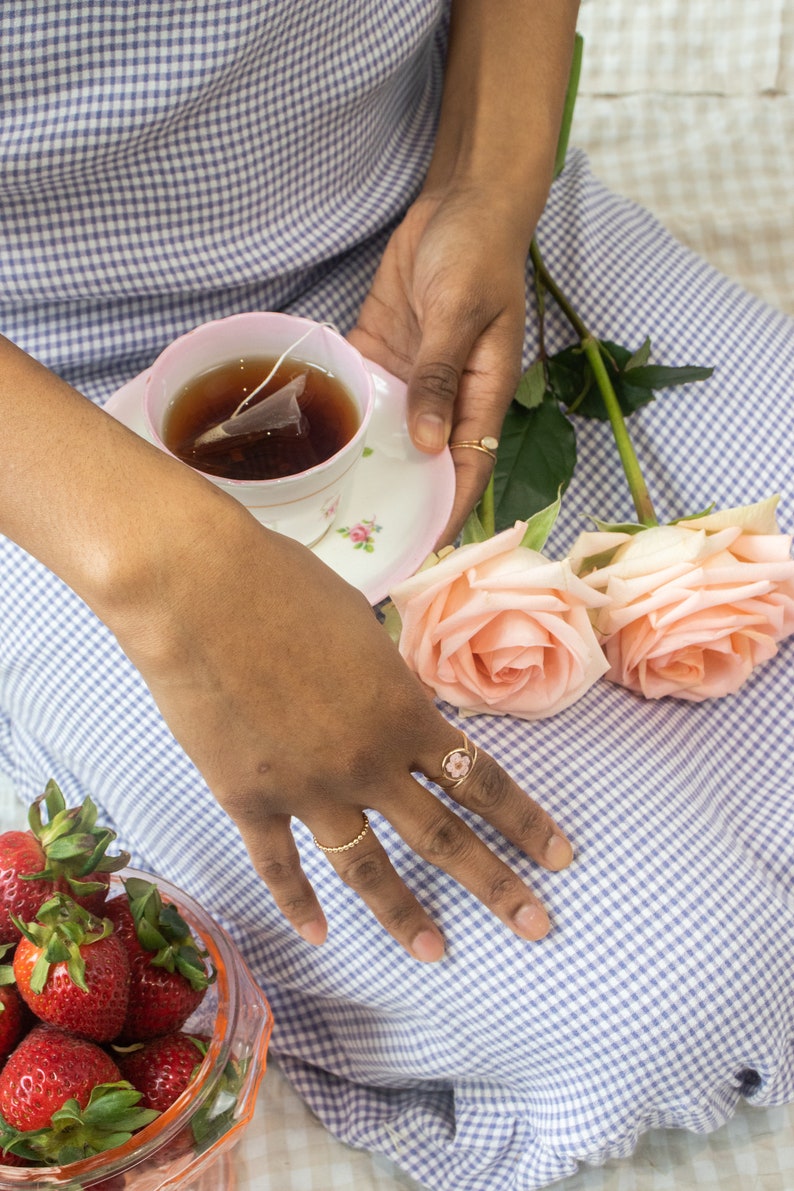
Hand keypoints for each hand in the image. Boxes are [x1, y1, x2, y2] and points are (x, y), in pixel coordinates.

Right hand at [112, 492, 573, 961]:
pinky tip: (316, 933)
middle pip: (445, 836)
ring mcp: (309, 791)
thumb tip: (397, 706)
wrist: (199, 593)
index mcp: (405, 713)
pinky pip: (279, 864)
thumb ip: (389, 682)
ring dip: (405, 915)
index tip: (561, 856)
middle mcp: (368, 764)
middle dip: (497, 885)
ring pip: (368, 869)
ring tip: (435, 952)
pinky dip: (297, 902)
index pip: (482, 780)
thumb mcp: (364, 630)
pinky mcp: (249, 800)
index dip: (526, 821)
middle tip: (537, 926)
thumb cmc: (286, 587)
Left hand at [349, 185, 533, 543]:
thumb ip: (441, 377)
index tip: (422, 548)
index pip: (468, 468)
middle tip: (362, 539)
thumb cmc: (477, 253)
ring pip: (390, 433)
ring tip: (328, 504)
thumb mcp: (460, 314)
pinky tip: (310, 440)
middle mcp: (447, 396)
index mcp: (481, 394)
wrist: (461, 201)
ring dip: (366, 463)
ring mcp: (413, 376)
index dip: (448, 511)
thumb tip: (429, 443)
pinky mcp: (384, 352)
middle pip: (425, 462)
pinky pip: (363, 392)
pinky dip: (342, 412)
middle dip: (401, 500)